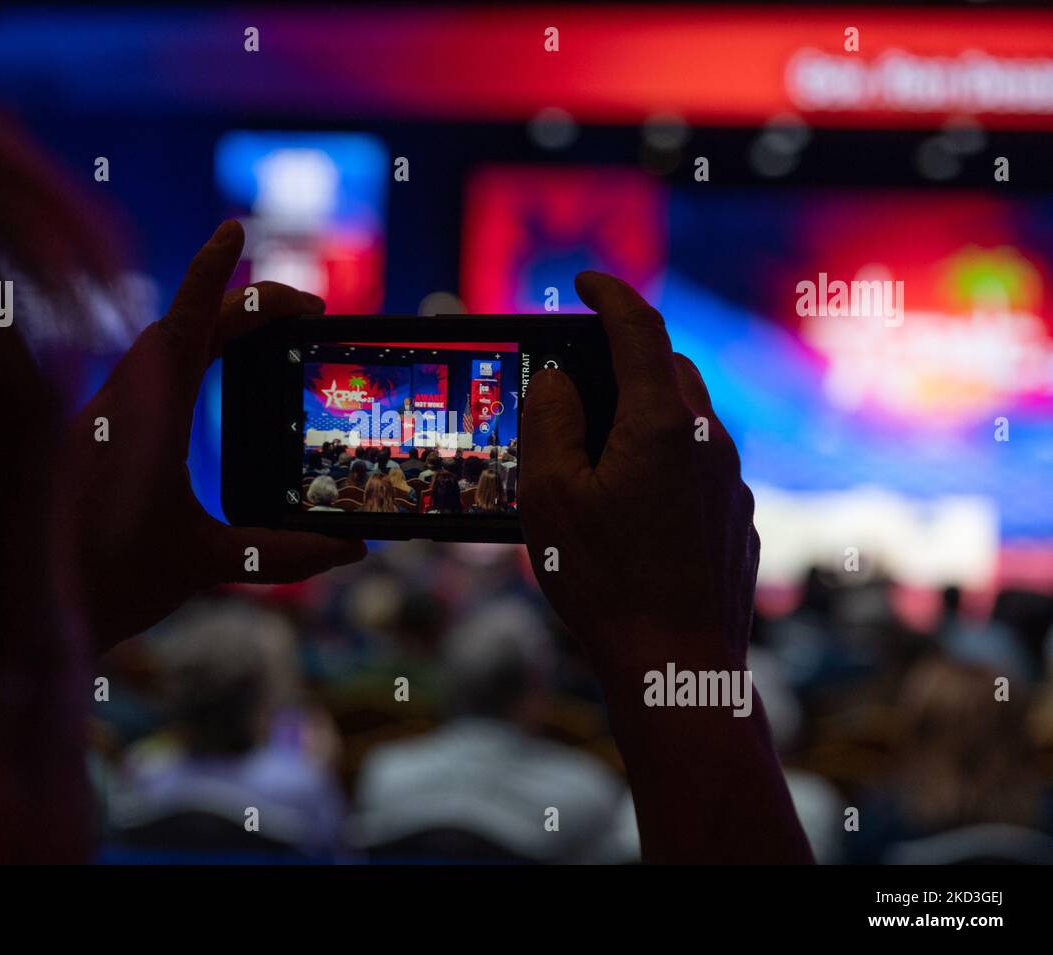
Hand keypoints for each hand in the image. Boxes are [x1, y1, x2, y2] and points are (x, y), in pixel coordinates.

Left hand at [57, 221, 365, 652]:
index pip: (190, 321)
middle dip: (242, 309)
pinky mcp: (88, 443)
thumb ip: (281, 553)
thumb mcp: (203, 563)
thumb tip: (352, 548)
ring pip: (156, 354)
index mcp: (147, 412)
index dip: (216, 272)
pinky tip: (201, 394)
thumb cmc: (104, 580)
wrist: (15, 612)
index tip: (235, 229)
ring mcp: (99, 420)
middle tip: (301, 313)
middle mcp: (119, 403)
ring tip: (263, 341)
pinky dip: (183, 368)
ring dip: (209, 334)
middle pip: (183, 329)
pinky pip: (141, 383)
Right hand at [520, 271, 757, 674]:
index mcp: (661, 424)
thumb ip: (550, 421)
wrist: (677, 667)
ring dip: (646, 412)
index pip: (640, 328)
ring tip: (597, 449)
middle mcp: (707, 442)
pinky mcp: (737, 519)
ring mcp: (731, 483)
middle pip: (670, 369)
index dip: (610, 294)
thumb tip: (559, 379)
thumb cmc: (606, 584)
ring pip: (688, 419)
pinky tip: (631, 504)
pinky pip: (699, 466)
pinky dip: (665, 459)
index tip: (587, 282)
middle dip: (627, 356)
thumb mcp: (550, 497)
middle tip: (579, 374)